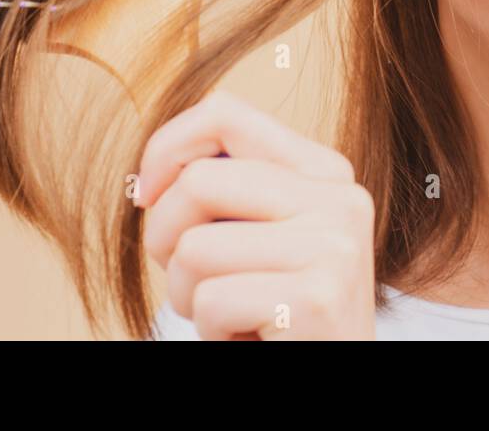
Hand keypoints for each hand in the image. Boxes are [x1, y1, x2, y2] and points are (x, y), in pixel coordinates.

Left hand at [136, 89, 376, 339]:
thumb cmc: (278, 310)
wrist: (329, 373)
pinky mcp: (316, 299)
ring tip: (227, 312)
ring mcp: (334, 247)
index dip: (167, 147)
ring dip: (188, 295)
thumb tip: (156, 171)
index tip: (148, 195)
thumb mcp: (264, 233)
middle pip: (198, 181)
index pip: (225, 114)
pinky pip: (211, 300)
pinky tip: (248, 335)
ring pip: (194, 247)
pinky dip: (210, 329)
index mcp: (327, 172)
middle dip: (165, 236)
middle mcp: (340, 199)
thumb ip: (232, 187)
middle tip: (190, 278)